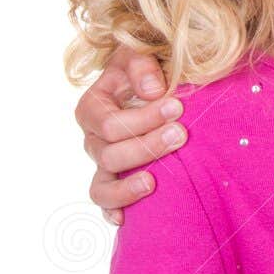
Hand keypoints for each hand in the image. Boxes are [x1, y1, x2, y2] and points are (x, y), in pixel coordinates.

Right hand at [76, 45, 187, 225]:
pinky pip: (105, 203)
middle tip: (180, 134)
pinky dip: (113, 210)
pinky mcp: (114, 180)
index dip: (142, 118)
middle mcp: (92, 138)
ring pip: (102, 185)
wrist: (153, 82)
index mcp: (93, 106)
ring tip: (155, 181)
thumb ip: (142, 66)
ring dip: (128, 185)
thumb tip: (153, 91)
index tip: (176, 106)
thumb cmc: (146, 68)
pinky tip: (126, 219)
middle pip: (110, 154)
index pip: (109, 123)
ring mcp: (101, 162)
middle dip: (146, 146)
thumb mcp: (139, 54)